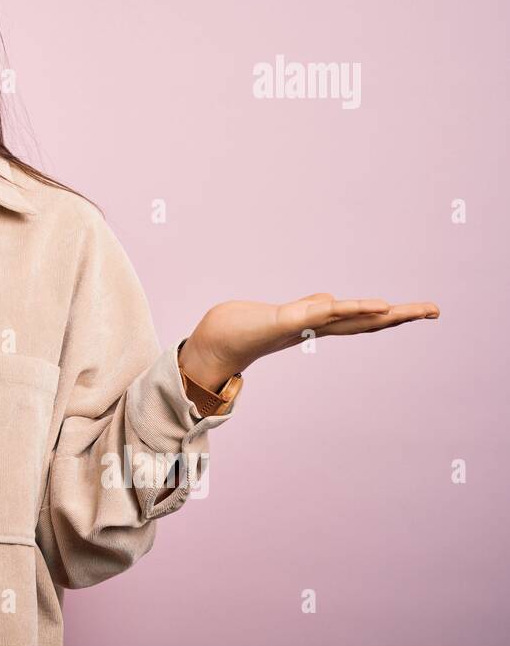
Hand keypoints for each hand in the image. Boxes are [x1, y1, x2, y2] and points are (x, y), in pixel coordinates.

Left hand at [178, 292, 440, 390]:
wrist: (210, 345)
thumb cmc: (245, 328)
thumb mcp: (284, 313)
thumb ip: (310, 309)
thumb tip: (331, 300)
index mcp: (316, 325)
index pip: (361, 319)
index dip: (392, 316)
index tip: (423, 311)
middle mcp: (312, 327)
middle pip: (363, 322)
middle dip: (399, 316)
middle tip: (435, 310)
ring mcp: (298, 326)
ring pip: (344, 318)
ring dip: (376, 313)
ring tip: (408, 309)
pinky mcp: (279, 323)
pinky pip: (315, 314)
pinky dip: (341, 309)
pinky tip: (363, 304)